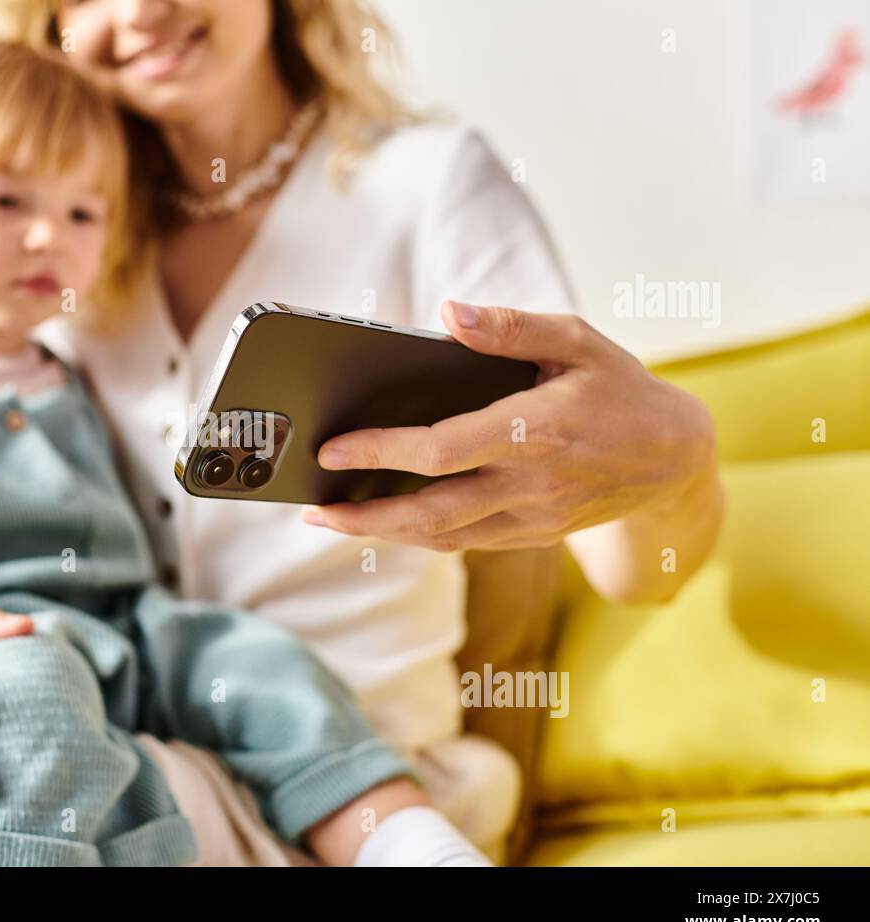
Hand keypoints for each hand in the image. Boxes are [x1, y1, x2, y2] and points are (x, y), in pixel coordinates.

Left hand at [301, 300, 716, 553]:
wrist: (675, 460)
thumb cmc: (620, 389)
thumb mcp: (578, 341)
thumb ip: (511, 328)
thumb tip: (448, 314)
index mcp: (537, 431)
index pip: (442, 449)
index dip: (381, 450)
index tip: (333, 446)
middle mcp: (531, 484)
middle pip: (431, 512)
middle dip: (365, 515)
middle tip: (311, 509)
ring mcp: (532, 518)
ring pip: (443, 536)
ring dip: (382, 532)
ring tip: (331, 518)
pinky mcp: (533, 536)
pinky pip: (465, 541)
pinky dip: (418, 535)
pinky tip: (383, 522)